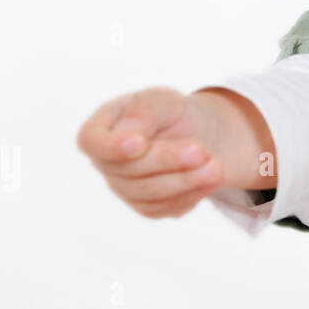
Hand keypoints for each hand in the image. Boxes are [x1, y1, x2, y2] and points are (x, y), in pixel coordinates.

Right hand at [76, 86, 225, 218]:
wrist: (192, 133)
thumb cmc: (167, 112)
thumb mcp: (160, 101)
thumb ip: (144, 113)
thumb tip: (129, 135)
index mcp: (100, 130)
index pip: (92, 142)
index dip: (112, 146)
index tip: (139, 144)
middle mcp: (106, 164)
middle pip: (130, 171)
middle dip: (168, 161)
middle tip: (200, 151)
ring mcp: (125, 189)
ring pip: (152, 194)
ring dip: (187, 180)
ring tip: (217, 166)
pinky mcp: (148, 207)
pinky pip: (168, 207)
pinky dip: (194, 193)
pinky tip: (213, 178)